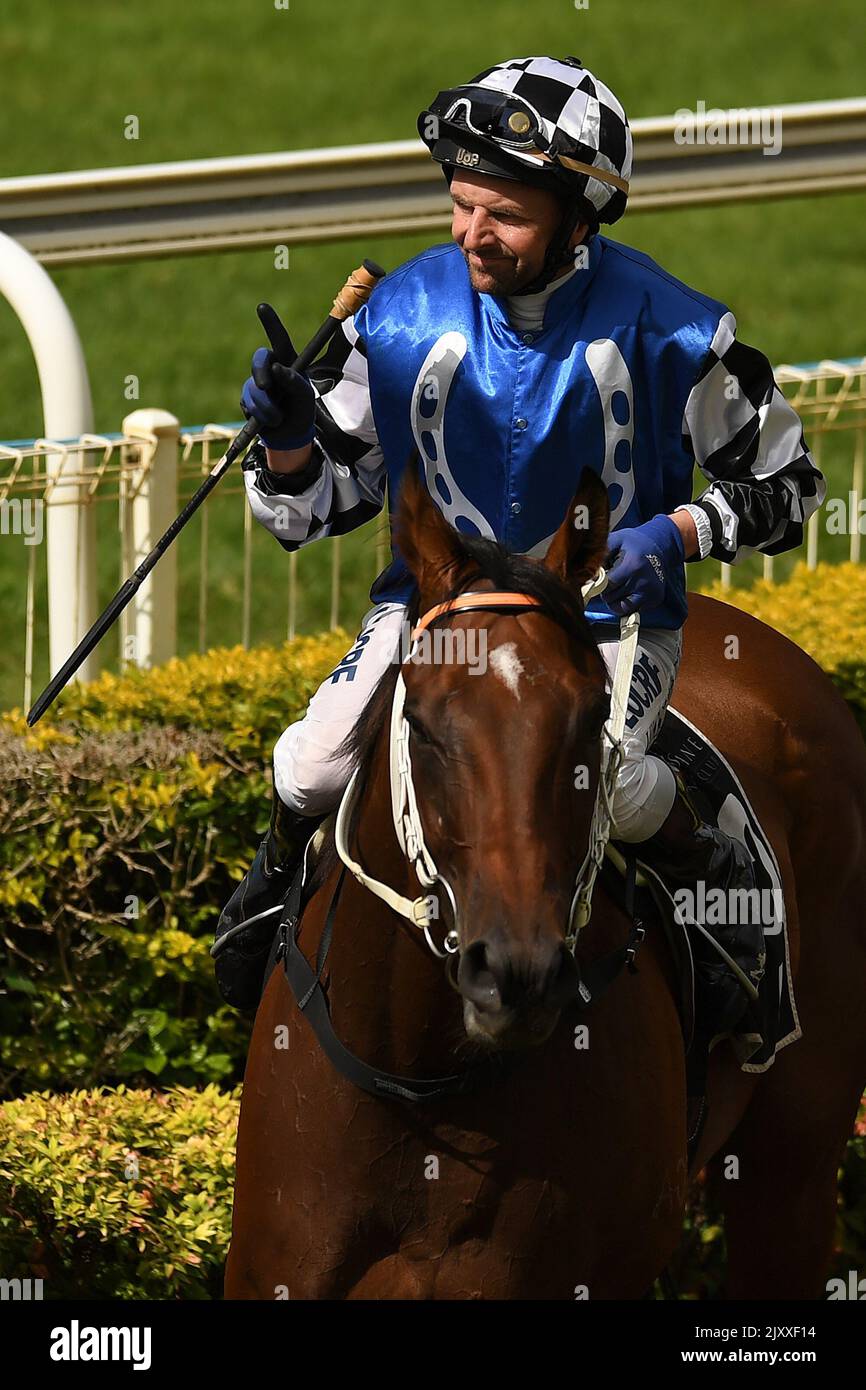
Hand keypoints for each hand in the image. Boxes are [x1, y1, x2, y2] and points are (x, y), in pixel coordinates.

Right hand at [240, 304, 315, 449]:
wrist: (290, 435)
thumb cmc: (302, 410)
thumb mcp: (306, 397)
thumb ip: (295, 381)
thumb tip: (277, 369)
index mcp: (287, 362)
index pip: (278, 339)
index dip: (270, 323)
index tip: (262, 307)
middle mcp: (271, 368)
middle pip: (259, 360)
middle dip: (261, 373)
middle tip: (265, 386)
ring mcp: (257, 383)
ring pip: (253, 387)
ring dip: (266, 406)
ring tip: (279, 417)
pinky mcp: (247, 399)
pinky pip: (248, 403)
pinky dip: (261, 415)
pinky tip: (270, 420)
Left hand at [604, 515, 684, 615]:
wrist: (660, 545)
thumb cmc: (633, 543)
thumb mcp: (616, 539)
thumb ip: (601, 553)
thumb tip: (587, 571)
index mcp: (632, 566)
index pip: (607, 586)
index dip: (599, 584)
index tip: (599, 579)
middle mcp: (643, 581)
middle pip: (612, 598)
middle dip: (606, 592)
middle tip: (609, 581)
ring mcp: (651, 592)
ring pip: (622, 608)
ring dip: (615, 600)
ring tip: (617, 587)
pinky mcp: (656, 598)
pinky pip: (634, 609)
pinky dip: (627, 603)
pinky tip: (629, 590)